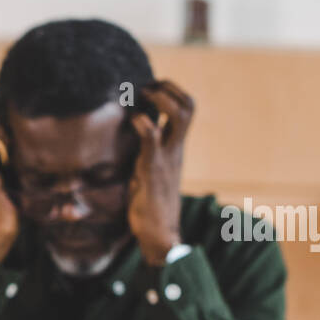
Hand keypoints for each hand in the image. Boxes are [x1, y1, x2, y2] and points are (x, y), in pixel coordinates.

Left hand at [128, 80, 194, 264]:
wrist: (160, 233)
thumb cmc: (151, 205)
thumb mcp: (151, 172)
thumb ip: (148, 155)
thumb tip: (130, 143)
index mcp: (176, 148)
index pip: (187, 109)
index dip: (172, 91)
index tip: (151, 87)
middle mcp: (176, 148)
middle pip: (188, 106)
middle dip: (169, 87)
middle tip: (147, 86)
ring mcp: (167, 157)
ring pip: (179, 115)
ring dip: (160, 98)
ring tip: (142, 95)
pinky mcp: (152, 168)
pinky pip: (151, 138)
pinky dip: (143, 123)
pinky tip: (132, 121)